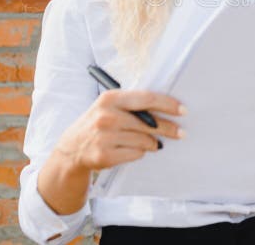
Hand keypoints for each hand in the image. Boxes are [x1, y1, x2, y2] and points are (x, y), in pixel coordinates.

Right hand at [54, 89, 186, 172]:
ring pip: (145, 141)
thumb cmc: (98, 123)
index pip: (147, 99)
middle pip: (149, 123)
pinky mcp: (105, 156)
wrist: (72, 149)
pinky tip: (136, 149)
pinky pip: (136, 154)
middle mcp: (106, 116)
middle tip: (181, 133)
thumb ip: (134, 104)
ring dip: (153, 143)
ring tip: (154, 142)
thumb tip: (167, 107)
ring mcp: (104, 137)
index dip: (168, 104)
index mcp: (110, 98)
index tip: (183, 110)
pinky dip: (140, 152)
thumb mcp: (110, 106)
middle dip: (169, 128)